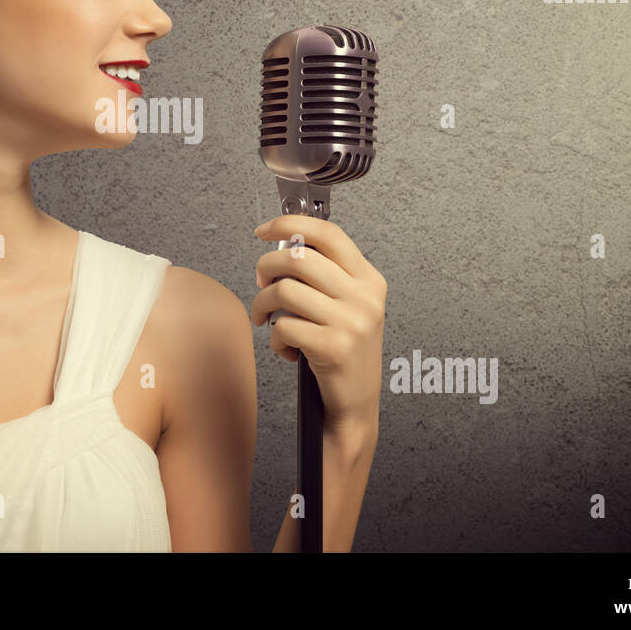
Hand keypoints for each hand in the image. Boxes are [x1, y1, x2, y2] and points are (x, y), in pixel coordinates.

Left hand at [250, 215, 386, 442]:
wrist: (355, 405)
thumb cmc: (343, 352)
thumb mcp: (348, 307)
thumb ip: (326, 275)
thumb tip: (283, 245)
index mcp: (369, 280)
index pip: (329, 234)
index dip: (291, 224)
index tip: (264, 230)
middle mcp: (364, 297)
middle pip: (298, 257)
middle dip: (266, 267)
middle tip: (261, 284)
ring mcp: (352, 322)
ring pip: (284, 290)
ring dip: (262, 305)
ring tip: (266, 320)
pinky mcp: (334, 347)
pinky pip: (283, 326)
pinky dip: (274, 339)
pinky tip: (286, 348)